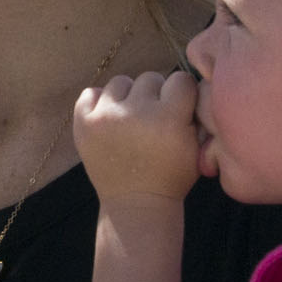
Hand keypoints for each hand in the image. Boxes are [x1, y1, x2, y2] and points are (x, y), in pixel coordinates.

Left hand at [74, 70, 205, 201]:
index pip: (180, 79)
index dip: (181, 93)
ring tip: (131, 120)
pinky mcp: (84, 124)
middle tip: (153, 118)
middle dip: (155, 95)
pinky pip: (90, 93)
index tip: (178, 108)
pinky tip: (109, 119)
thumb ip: (197, 112)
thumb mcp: (197, 146)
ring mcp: (106, 117)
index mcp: (168, 118)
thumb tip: (191, 84)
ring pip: (121, 82)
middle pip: (149, 78)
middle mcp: (136, 113)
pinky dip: (99, 103)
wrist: (136, 203)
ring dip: (128, 97)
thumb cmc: (172, 175)